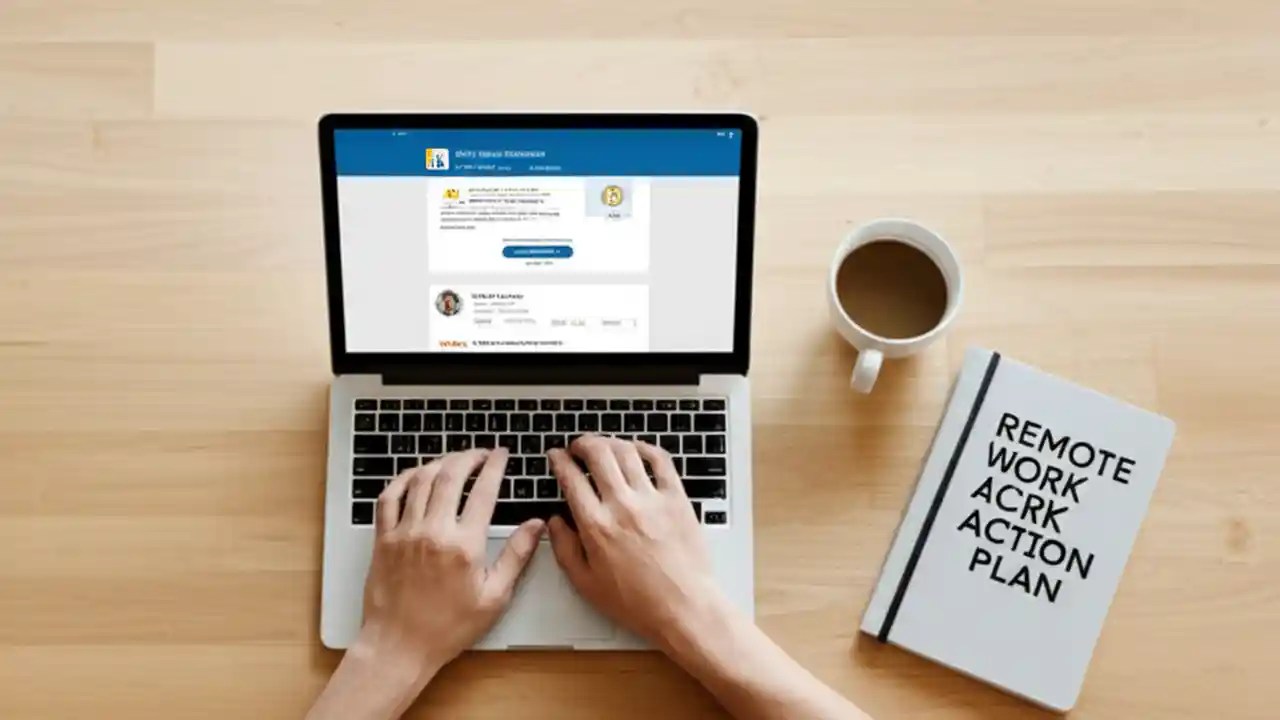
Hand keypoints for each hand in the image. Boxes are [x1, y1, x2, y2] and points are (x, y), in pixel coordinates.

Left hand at [358, 448, 543, 680]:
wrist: (400, 646)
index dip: (495, 466)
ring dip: (440, 462)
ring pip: (421, 479)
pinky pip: (389, 497)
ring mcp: (405, 533)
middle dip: (469, 456)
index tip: (501, 456)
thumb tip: (535, 526)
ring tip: (453, 461)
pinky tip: (414, 475)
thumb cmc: (447, 628)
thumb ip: (516, 556)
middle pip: (451, 475)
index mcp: (464, 545)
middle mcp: (433, 532)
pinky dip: (403, 479)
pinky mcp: (384, 539)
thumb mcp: (494, 596)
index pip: (484, 491)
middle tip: (480, 453)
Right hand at [545, 435, 724, 647]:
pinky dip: (646, 448)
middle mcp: (622, 506)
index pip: (571, 478)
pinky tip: (637, 449)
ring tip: (603, 445)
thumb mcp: (586, 584)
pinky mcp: (677, 499)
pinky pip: (660, 461)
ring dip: (610, 442)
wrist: (684, 608)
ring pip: (627, 451)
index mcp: (596, 526)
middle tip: (578, 446)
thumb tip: (554, 523)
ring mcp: (652, 499)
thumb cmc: (638, 603)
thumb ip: (564, 549)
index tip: (556, 456)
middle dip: (582, 443)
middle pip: (598, 454)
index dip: (559, 461)